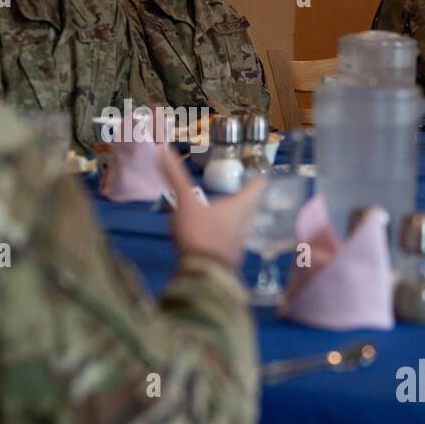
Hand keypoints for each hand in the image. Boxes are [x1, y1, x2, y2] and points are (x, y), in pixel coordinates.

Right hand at [160, 147, 265, 268]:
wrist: (202, 275)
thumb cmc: (199, 233)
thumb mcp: (184, 201)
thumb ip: (175, 176)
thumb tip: (164, 149)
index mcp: (241, 206)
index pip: (259, 185)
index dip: (257, 175)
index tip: (253, 170)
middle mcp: (247, 222)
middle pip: (252, 204)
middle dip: (245, 196)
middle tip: (235, 188)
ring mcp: (241, 242)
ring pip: (244, 223)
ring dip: (236, 216)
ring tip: (223, 209)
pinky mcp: (232, 258)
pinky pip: (233, 240)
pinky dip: (227, 234)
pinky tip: (214, 234)